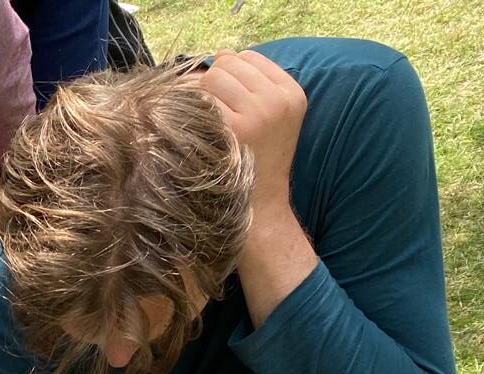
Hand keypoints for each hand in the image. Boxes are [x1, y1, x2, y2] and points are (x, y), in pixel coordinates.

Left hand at [196, 50, 306, 226]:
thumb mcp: (271, 117)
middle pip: (228, 62)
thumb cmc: (256, 159)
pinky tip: (198, 131)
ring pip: (213, 76)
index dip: (231, 74)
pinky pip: (200, 98)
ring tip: (211, 124)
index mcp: (292, 93)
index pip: (249, 57)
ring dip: (202, 95)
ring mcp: (256, 114)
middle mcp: (277, 100)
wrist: (259, 207)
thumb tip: (215, 57)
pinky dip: (192, 110)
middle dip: (215, 83)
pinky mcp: (233, 129)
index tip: (229, 101)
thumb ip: (251, 84)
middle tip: (216, 114)